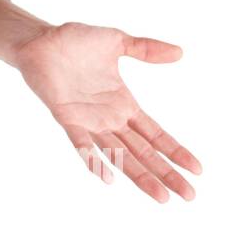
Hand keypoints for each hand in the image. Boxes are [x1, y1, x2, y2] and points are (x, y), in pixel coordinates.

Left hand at [14, 21, 201, 202]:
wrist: (40, 39)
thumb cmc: (75, 41)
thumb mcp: (118, 42)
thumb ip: (147, 49)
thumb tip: (180, 52)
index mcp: (124, 105)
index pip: (156, 134)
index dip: (175, 151)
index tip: (196, 170)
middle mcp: (109, 118)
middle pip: (143, 152)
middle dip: (165, 173)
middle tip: (189, 195)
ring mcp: (88, 121)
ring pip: (118, 154)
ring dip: (139, 176)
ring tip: (161, 197)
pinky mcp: (66, 117)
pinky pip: (80, 142)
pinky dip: (92, 158)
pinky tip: (107, 177)